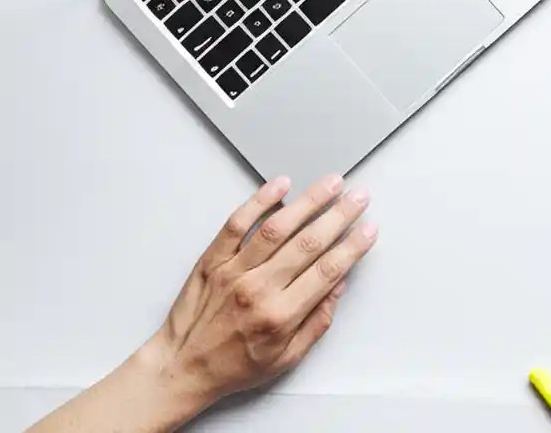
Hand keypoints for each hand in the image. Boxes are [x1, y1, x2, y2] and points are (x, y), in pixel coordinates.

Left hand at [135, 175, 377, 414]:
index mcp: (279, 316)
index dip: (352, 247)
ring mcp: (233, 271)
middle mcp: (257, 289)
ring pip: (277, 227)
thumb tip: (339, 286)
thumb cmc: (232, 366)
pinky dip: (259, 202)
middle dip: (339, 216)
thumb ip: (317, 322)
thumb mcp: (286, 358)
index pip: (326, 271)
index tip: (368, 229)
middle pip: (308, 243)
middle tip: (359, 197)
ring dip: (309, 201)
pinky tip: (280, 186)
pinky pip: (237, 224)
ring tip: (331, 184)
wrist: (181, 367)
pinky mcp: (212, 259)